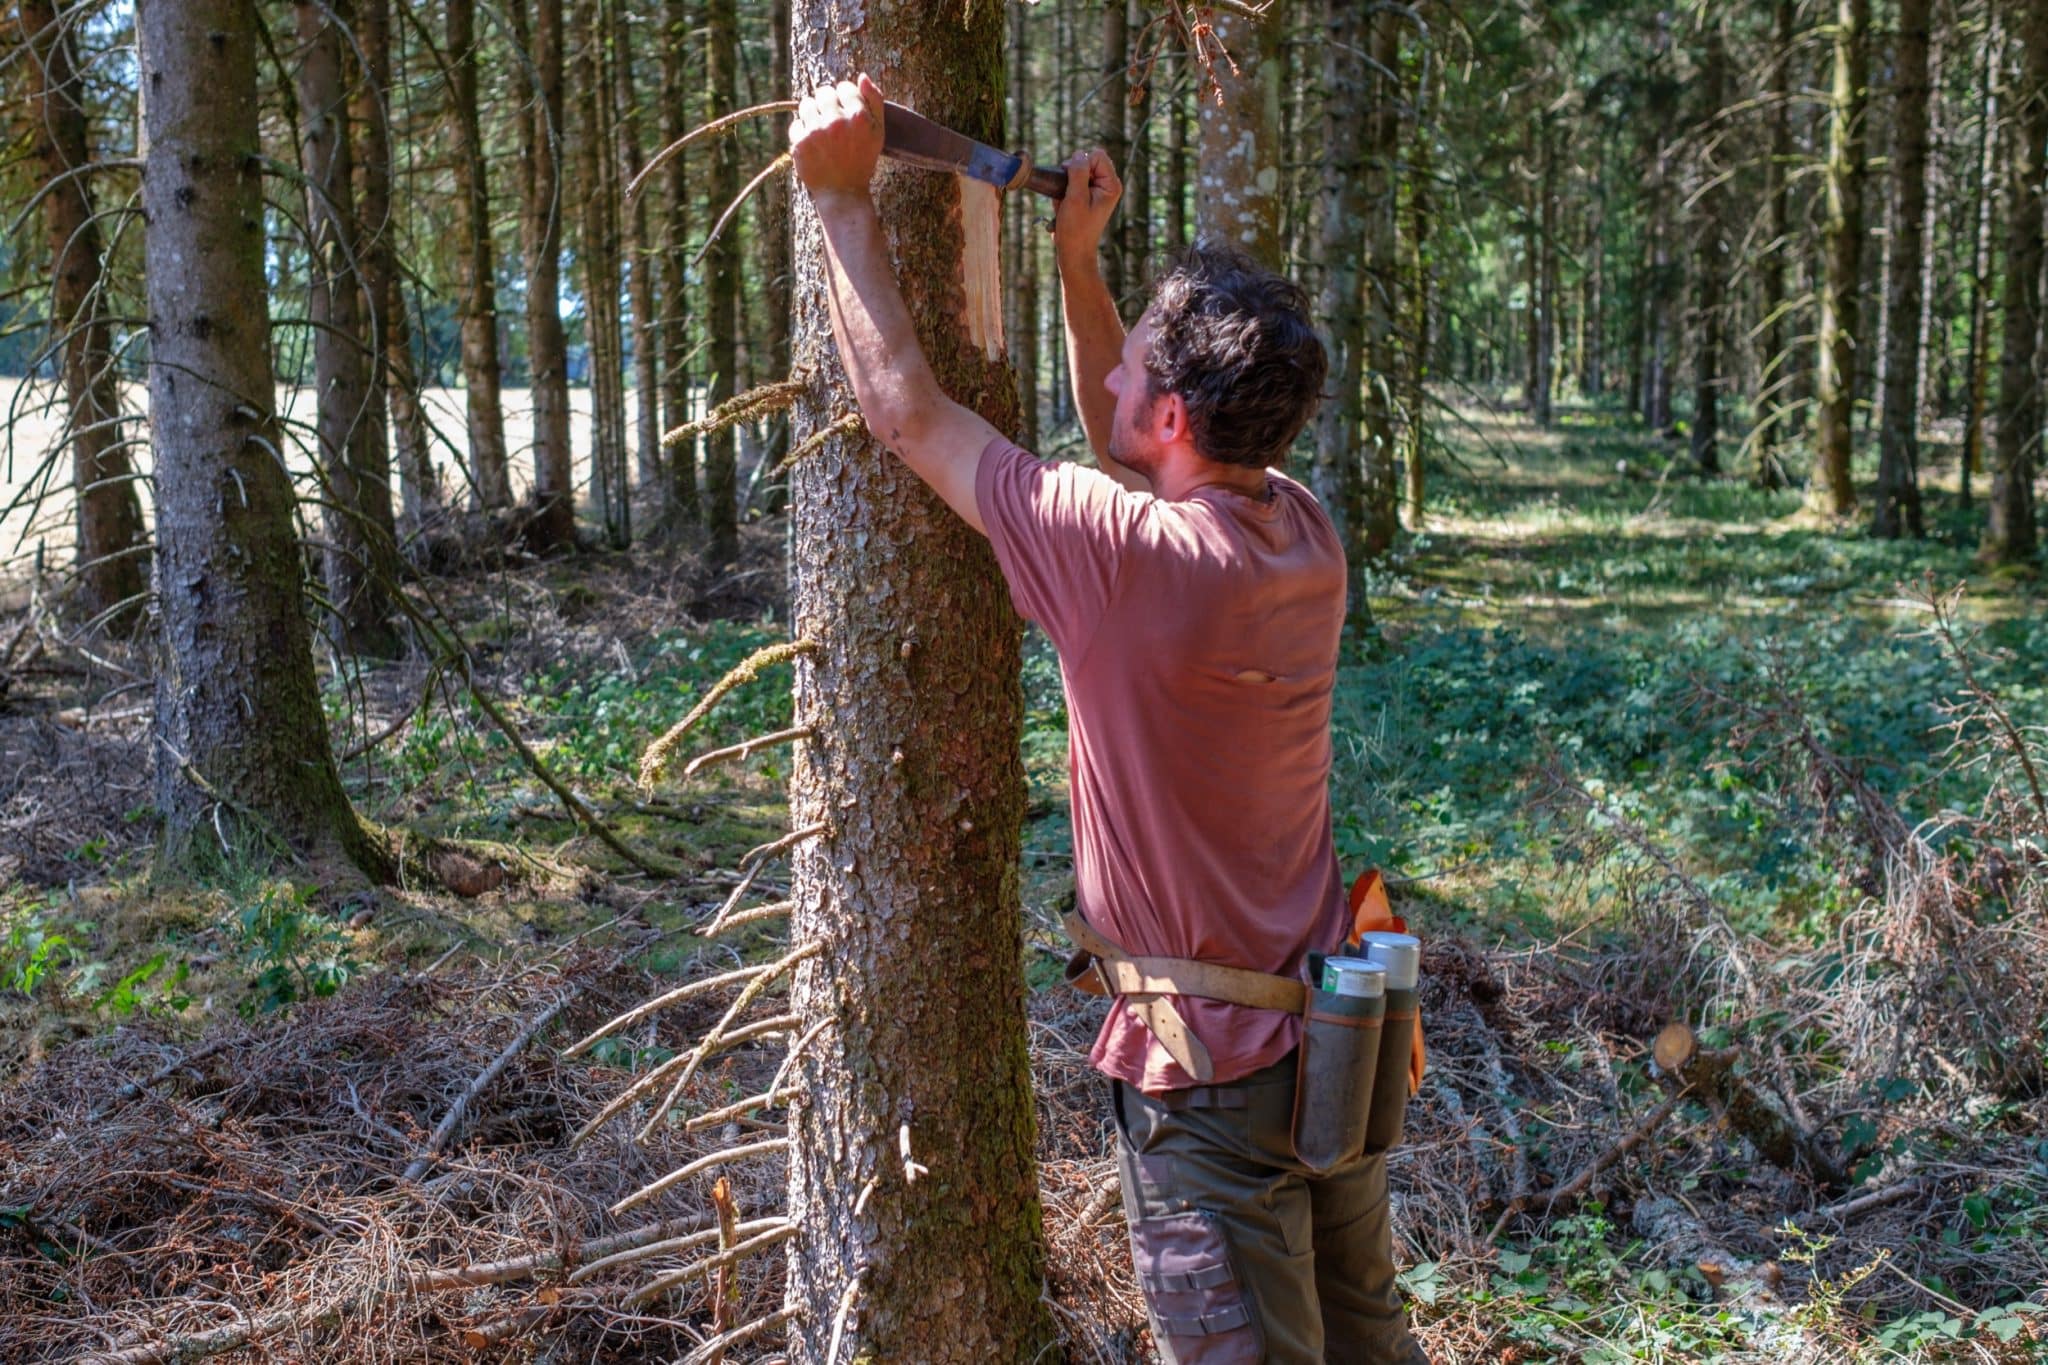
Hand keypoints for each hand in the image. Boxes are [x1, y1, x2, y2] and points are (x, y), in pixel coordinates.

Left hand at [789, 74, 884, 200]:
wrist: (842, 193)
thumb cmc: (862, 161)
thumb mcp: (878, 132)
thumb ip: (875, 101)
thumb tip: (862, 76)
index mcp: (858, 117)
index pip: (845, 87)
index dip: (845, 99)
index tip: (846, 113)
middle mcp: (836, 121)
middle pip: (823, 92)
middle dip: (827, 103)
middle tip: (832, 122)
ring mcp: (816, 132)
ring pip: (806, 104)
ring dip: (812, 114)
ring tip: (821, 131)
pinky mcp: (799, 143)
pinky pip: (796, 123)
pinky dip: (802, 132)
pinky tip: (813, 145)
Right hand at [1054, 148, 1119, 258]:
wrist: (1073, 252)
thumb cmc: (1076, 228)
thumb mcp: (1076, 197)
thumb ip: (1079, 172)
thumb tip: (1078, 154)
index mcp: (1111, 185)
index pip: (1097, 156)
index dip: (1081, 164)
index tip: (1071, 181)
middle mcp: (1107, 185)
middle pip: (1087, 161)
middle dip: (1072, 174)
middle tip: (1068, 194)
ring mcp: (1097, 191)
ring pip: (1077, 171)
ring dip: (1066, 184)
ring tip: (1065, 202)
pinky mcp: (1086, 196)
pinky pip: (1071, 183)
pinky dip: (1064, 192)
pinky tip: (1063, 206)